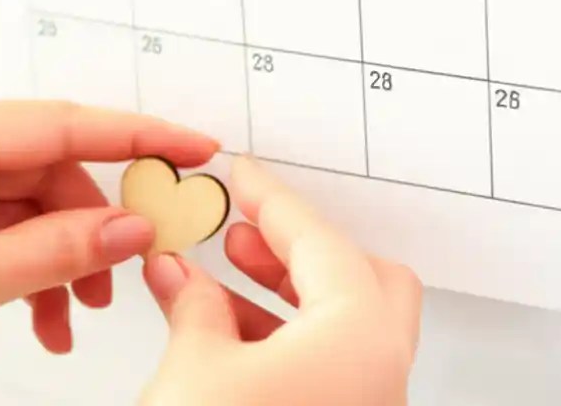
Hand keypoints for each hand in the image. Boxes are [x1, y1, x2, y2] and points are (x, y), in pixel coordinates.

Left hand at [0, 101, 218, 392]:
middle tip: (127, 275)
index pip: (63, 124)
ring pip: (19, 207)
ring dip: (53, 260)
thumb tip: (131, 226)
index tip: (195, 146)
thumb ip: (57, 249)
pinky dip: (15, 268)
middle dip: (89, 228)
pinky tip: (36, 317)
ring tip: (72, 319)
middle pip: (45, 171)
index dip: (139, 137)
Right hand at [140, 156, 422, 405]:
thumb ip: (192, 307)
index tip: (243, 177)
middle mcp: (381, 372)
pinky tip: (223, 334)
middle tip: (243, 231)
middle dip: (295, 247)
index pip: (318, 241)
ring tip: (215, 283)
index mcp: (358, 338)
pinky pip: (329, 367)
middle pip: (360, 277)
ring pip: (344, 327)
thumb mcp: (194, 368)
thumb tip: (179, 276)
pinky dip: (285, 339)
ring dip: (284, 295)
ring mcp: (368, 403)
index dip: (270, 200)